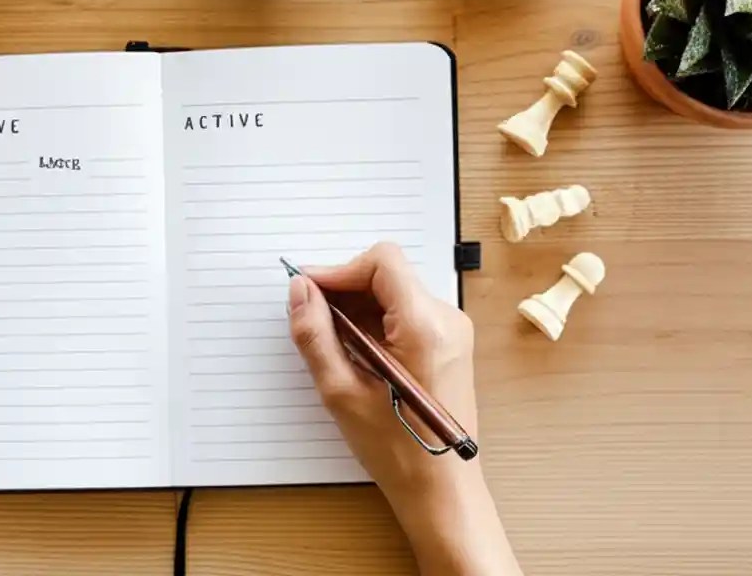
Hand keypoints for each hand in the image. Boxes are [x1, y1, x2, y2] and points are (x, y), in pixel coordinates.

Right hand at [287, 244, 520, 574]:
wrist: (441, 488)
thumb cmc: (397, 450)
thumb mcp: (341, 391)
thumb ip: (315, 334)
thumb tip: (300, 291)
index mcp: (426, 326)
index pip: (381, 261)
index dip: (338, 270)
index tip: (308, 290)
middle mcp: (446, 320)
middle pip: (386, 275)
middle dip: (344, 290)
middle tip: (312, 320)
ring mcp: (451, 331)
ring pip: (392, 292)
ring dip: (357, 308)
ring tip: (334, 346)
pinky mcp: (447, 343)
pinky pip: (404, 313)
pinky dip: (373, 322)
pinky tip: (356, 355)